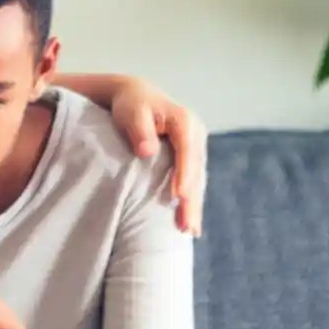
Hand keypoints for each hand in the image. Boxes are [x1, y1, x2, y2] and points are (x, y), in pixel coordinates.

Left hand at [109, 78, 207, 235]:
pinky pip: (192, 182)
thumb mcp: (132, 112)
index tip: (179, 196)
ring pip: (197, 180)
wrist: (136, 96)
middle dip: (192, 199)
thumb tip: (147, 151)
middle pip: (196, 171)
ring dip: (194, 206)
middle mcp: (196, 135)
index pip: (186, 151)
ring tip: (189, 232)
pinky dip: (190, 201)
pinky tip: (188, 223)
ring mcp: (195, 148)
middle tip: (187, 226)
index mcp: (184, 122)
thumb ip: (139, 129)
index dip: (184, 174)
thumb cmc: (131, 104)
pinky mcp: (189, 158)